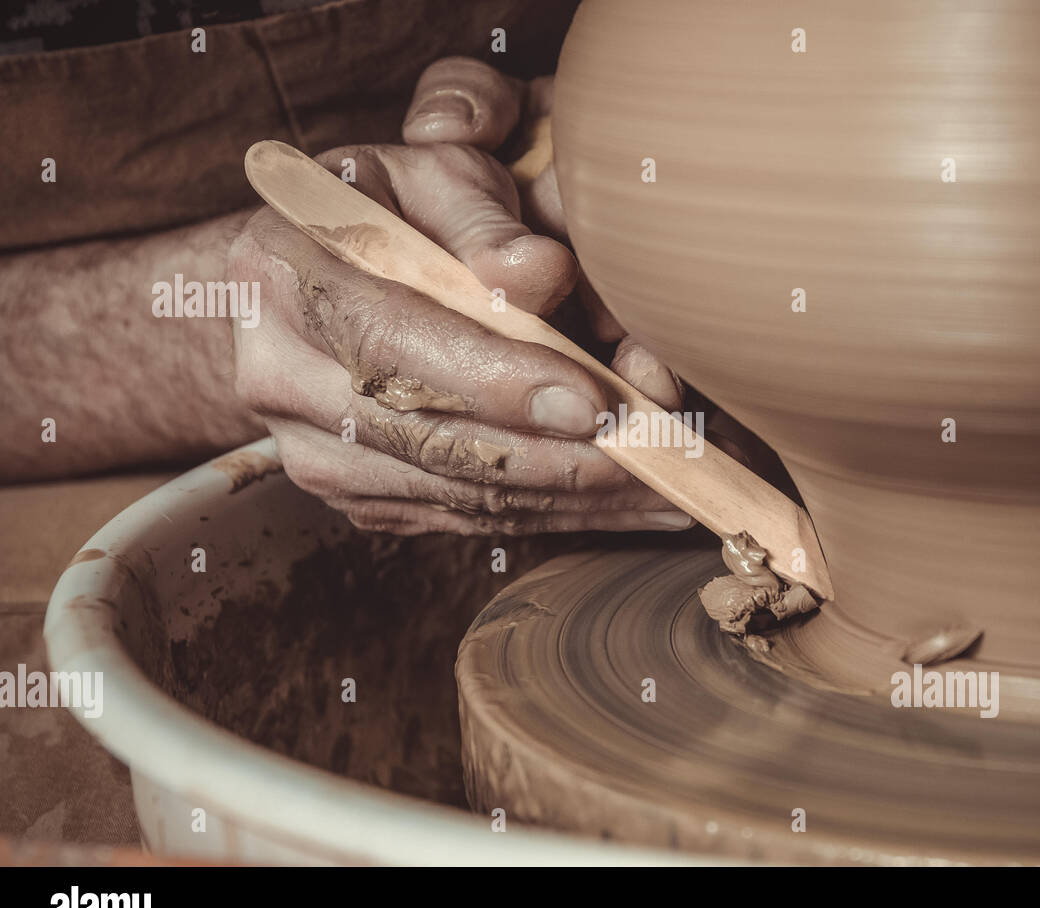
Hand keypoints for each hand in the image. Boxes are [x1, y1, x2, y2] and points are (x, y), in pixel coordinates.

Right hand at [227, 61, 691, 534]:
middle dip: (560, 457)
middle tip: (664, 457)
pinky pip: (467, 520)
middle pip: (433, 440)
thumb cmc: (389, 210)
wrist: (310, 278)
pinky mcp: (361, 498)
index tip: (590, 401)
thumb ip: (481, 217)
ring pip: (461, 495)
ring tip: (675, 486)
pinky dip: (556, 512)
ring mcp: (314, 453)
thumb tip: (538, 276)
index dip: (493, 379)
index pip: (390, 341)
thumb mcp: (432, 174)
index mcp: (285, 275)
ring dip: (576, 498)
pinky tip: (630, 502)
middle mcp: (282, 378)